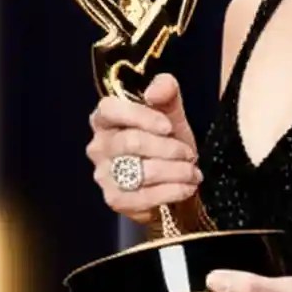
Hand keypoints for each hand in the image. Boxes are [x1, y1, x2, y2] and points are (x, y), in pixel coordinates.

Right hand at [87, 73, 201, 223]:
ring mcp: (104, 175)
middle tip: (189, 154)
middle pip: (131, 142)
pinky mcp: (115, 200)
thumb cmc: (167, 141)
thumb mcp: (171, 112)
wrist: (174, 180)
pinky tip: (187, 187)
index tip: (168, 127)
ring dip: (176, 171)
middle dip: (168, 148)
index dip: (141, 116)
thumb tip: (154, 92)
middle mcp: (99, 146)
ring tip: (193, 172)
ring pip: (142, 171)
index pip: (110, 109)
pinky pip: (144, 197)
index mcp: (106, 118)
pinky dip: (172, 191)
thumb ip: (166, 91)